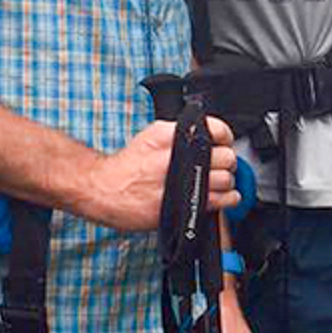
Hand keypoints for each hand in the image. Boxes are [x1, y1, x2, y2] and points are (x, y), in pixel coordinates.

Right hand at [92, 116, 238, 230]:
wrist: (104, 190)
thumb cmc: (127, 167)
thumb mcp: (150, 137)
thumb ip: (178, 132)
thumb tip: (205, 132)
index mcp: (170, 135)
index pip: (216, 129)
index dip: (224, 137)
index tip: (223, 143)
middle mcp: (177, 155)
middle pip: (225, 156)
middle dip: (226, 161)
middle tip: (218, 166)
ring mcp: (181, 180)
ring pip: (225, 178)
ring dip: (226, 181)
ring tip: (216, 182)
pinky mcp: (182, 204)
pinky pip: (220, 200)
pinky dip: (228, 199)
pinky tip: (222, 196)